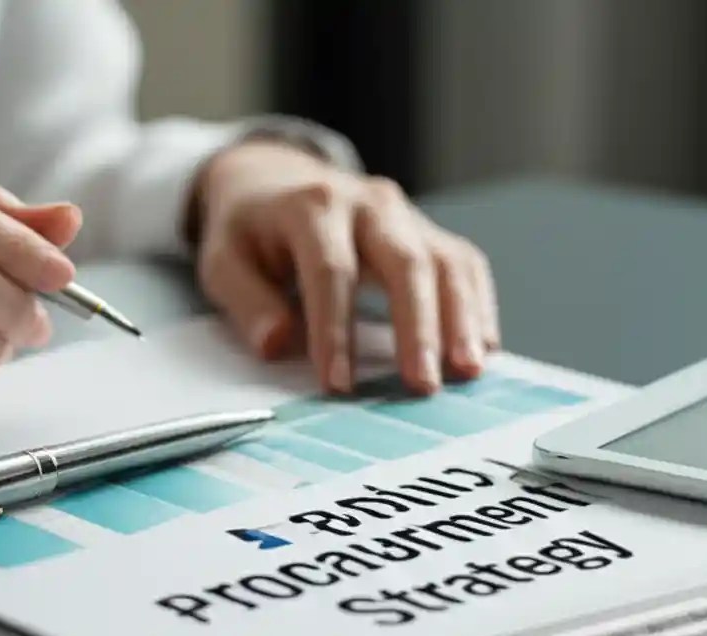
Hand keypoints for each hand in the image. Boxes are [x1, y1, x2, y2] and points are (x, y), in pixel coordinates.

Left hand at [193, 141, 498, 394]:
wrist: (278, 181)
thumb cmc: (252, 230)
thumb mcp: (224, 259)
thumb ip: (246, 301)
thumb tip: (277, 344)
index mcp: (312, 207)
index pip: (331, 270)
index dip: (335, 330)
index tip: (338, 384)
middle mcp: (369, 204)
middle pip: (405, 262)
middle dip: (416, 327)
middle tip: (421, 384)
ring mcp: (406, 217)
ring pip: (446, 263)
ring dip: (461, 319)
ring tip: (468, 370)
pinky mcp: (429, 234)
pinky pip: (465, 267)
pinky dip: (478, 308)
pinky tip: (481, 349)